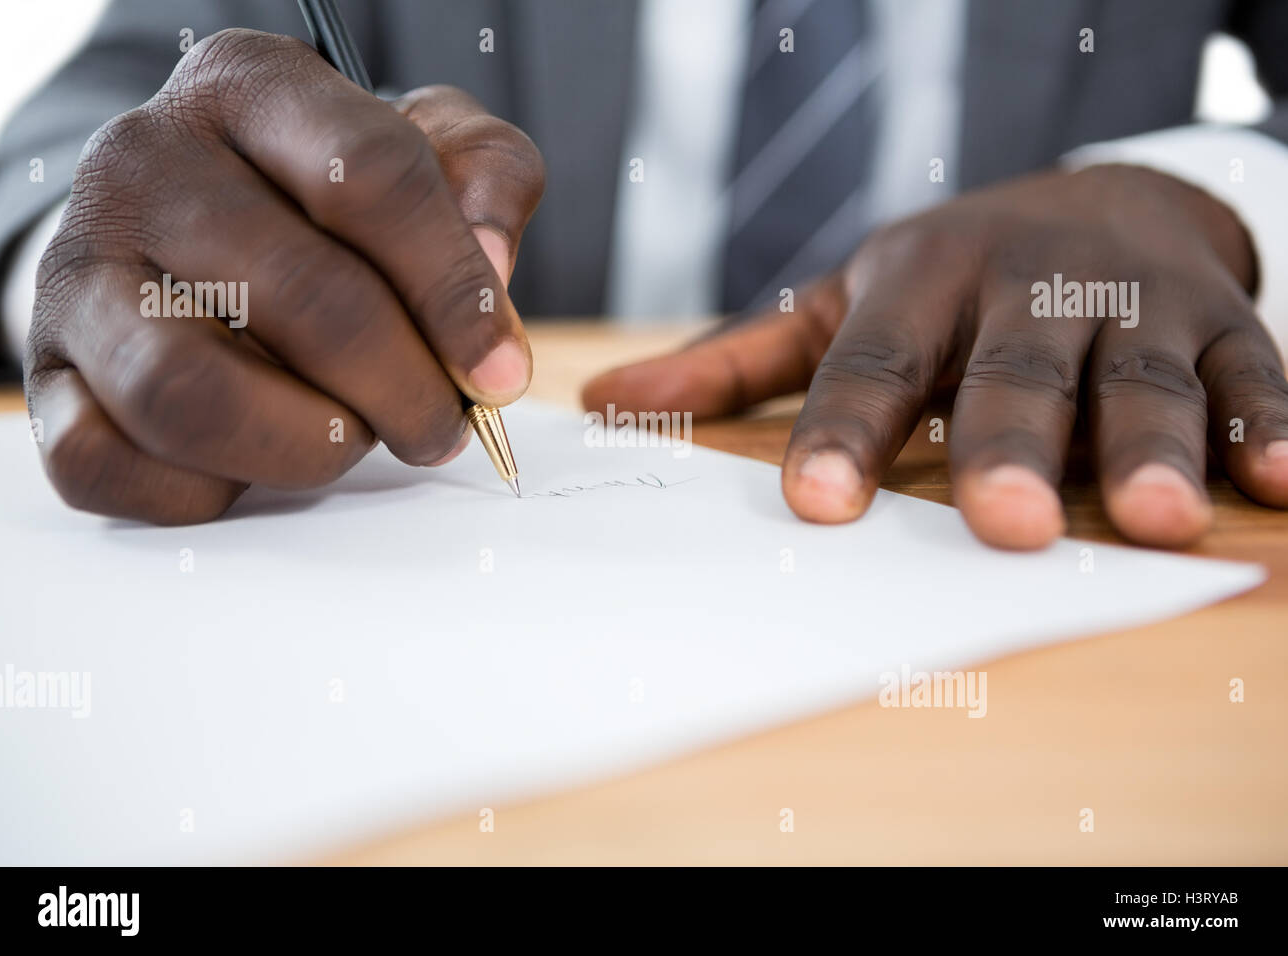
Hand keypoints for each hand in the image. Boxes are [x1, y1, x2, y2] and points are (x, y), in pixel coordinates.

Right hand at [26, 29, 543, 522]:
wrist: (191, 233)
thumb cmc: (328, 200)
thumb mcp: (430, 152)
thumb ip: (486, 180)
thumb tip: (491, 267)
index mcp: (249, 89)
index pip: (368, 178)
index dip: (453, 291)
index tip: (497, 369)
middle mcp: (143, 165)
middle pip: (301, 296)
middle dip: (402, 388)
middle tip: (440, 425)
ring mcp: (78, 273)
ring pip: (191, 393)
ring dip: (307, 445)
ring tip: (350, 437)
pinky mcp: (47, 376)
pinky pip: (111, 465)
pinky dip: (206, 490)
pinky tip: (257, 460)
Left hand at [584, 165, 1287, 548]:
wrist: (1092, 201)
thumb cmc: (947, 280)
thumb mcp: (842, 305)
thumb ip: (739, 362)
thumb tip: (607, 401)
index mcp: (921, 283)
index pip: (874, 365)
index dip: (847, 433)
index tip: (819, 508)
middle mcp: (1026, 286)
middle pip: (1014, 370)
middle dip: (1008, 443)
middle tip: (1001, 523)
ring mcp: (1130, 301)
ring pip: (1139, 373)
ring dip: (1148, 443)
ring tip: (1152, 517)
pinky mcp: (1221, 319)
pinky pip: (1249, 371)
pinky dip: (1265, 423)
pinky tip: (1277, 483)